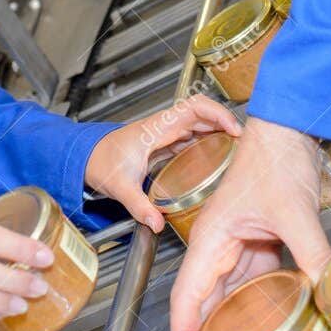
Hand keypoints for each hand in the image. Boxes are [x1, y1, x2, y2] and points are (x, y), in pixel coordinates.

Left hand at [85, 93, 241, 232]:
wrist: (87, 156)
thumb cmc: (100, 161)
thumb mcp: (119, 185)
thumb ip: (138, 205)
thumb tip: (156, 223)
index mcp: (155, 128)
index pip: (193, 107)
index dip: (217, 114)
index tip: (233, 129)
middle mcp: (163, 127)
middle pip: (202, 114)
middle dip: (226, 124)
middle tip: (243, 144)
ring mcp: (165, 133)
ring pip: (199, 124)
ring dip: (219, 132)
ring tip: (236, 150)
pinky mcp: (166, 142)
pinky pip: (193, 136)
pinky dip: (208, 141)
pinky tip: (217, 156)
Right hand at [170, 116, 330, 330]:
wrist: (289, 124)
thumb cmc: (273, 154)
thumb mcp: (294, 213)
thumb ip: (312, 257)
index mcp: (209, 242)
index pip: (184, 305)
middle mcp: (216, 248)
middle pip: (203, 309)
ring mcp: (237, 246)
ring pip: (227, 299)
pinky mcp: (258, 242)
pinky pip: (253, 284)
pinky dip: (260, 309)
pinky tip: (277, 326)